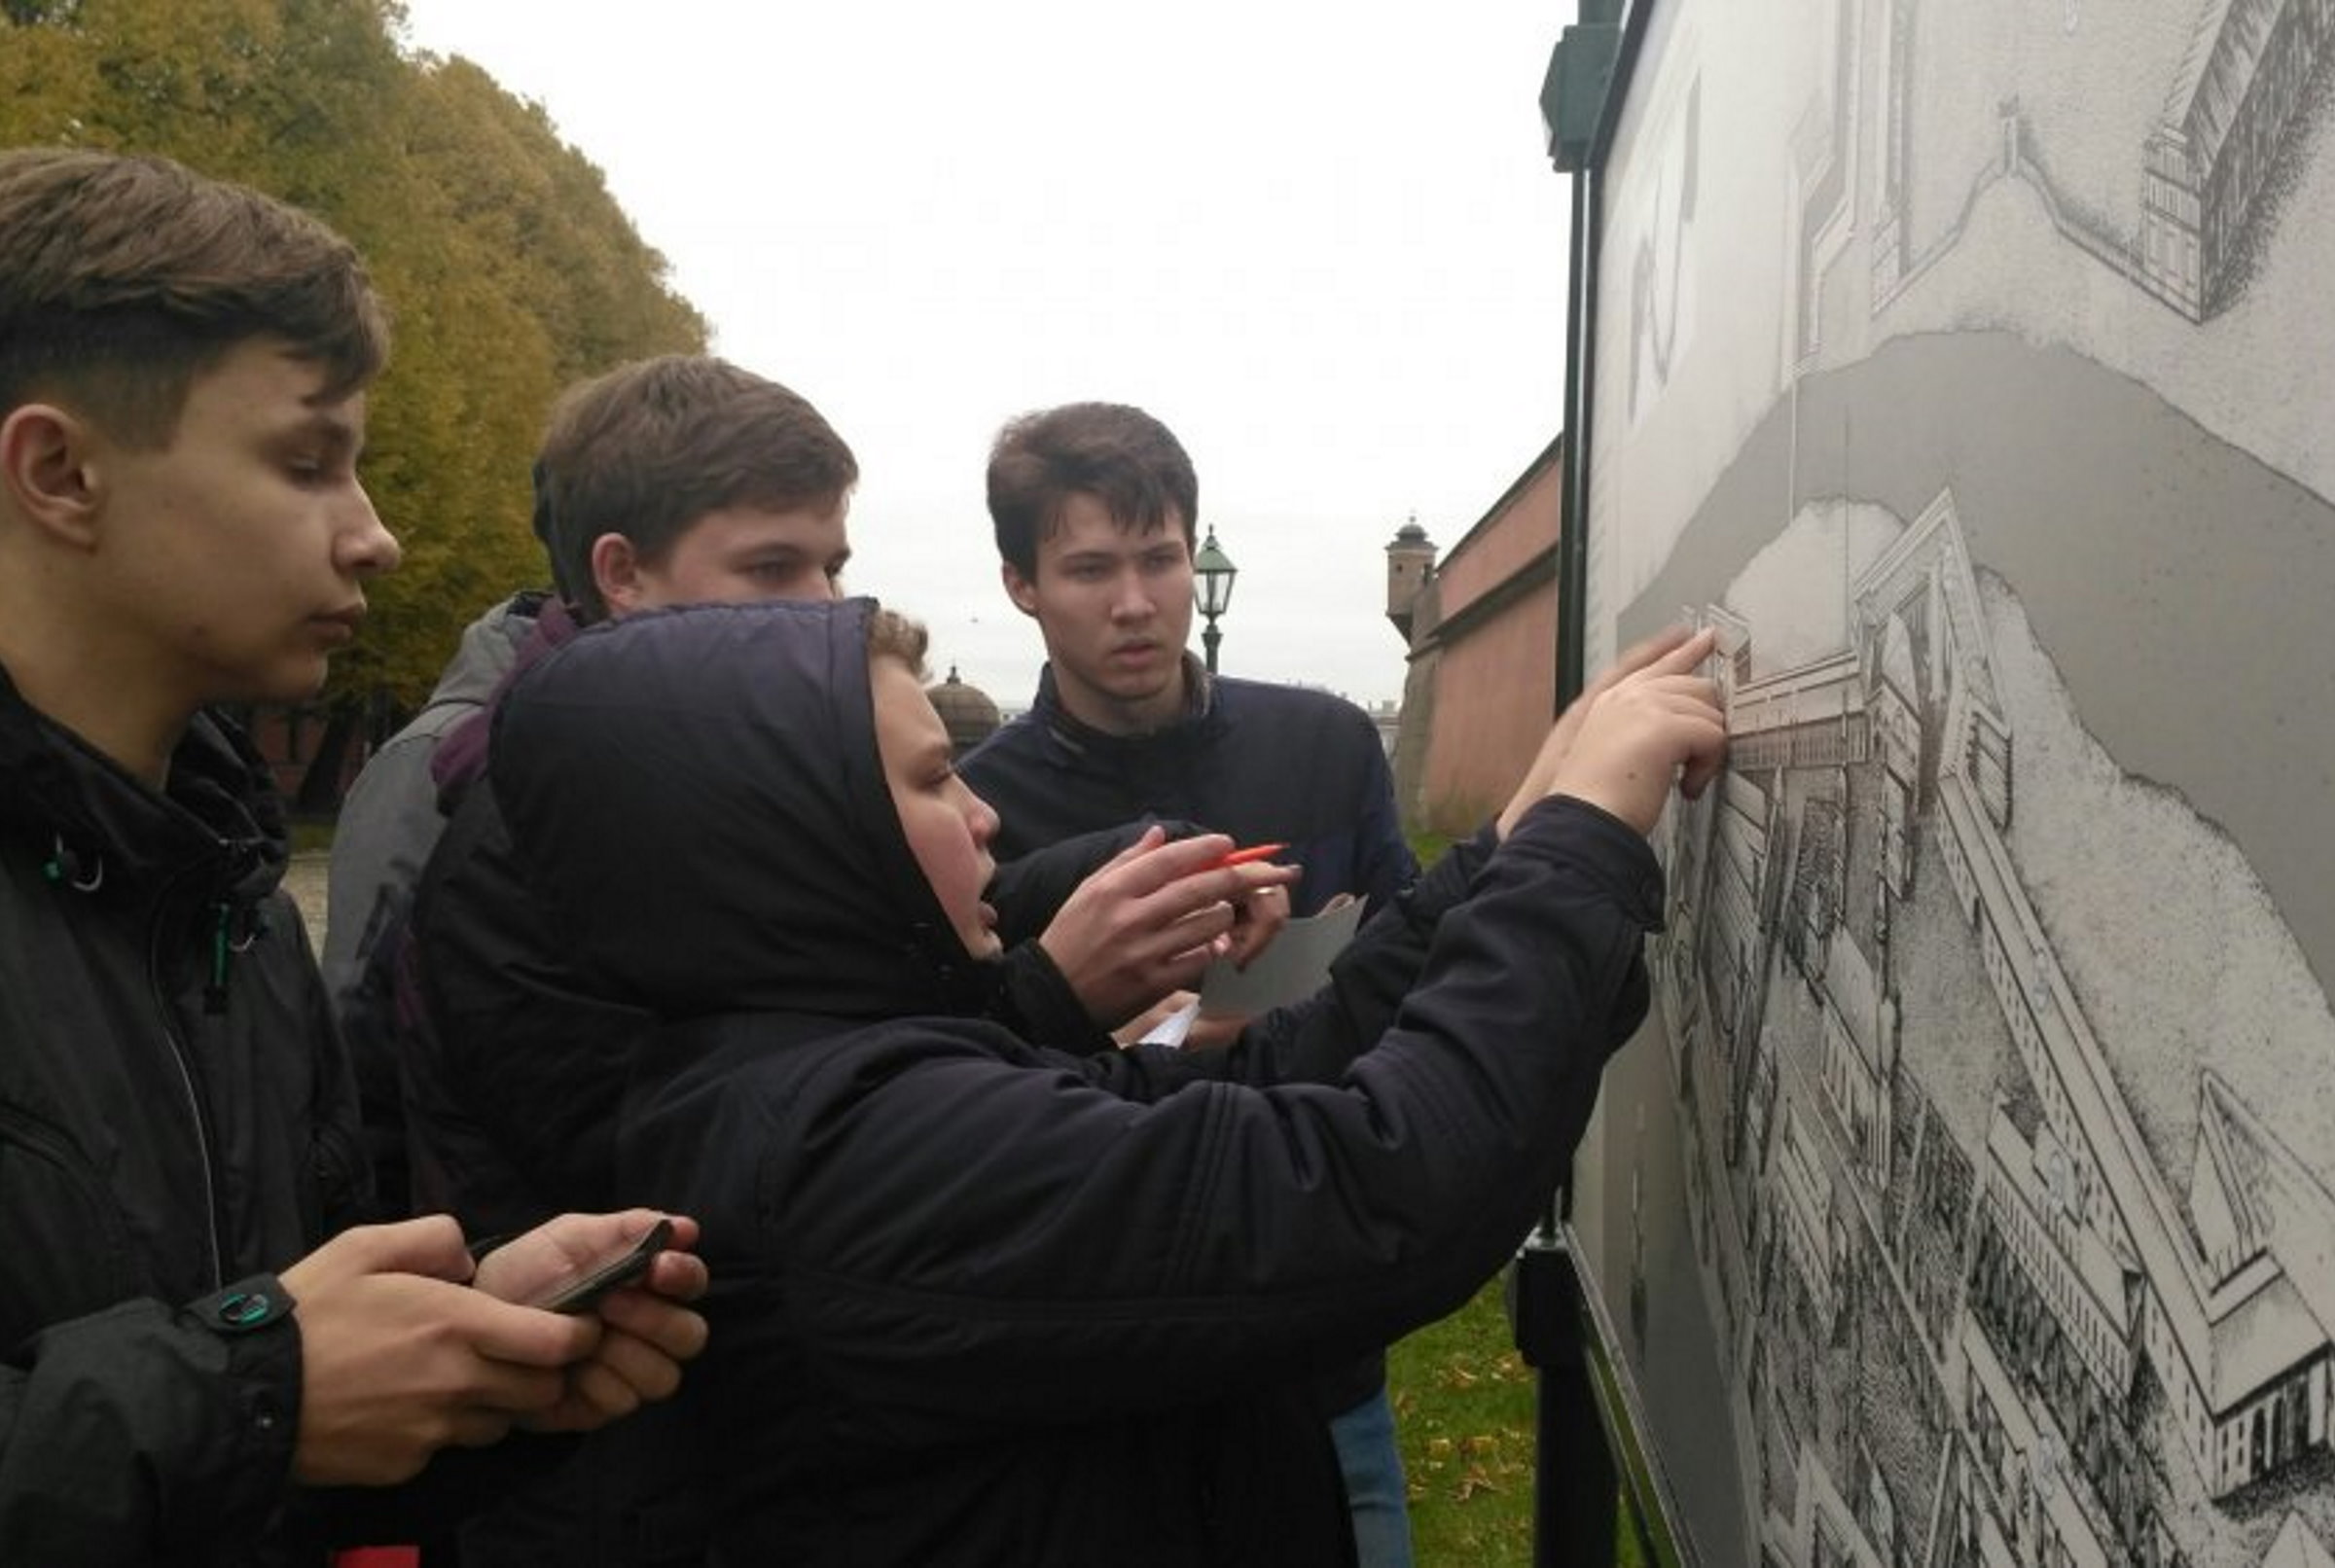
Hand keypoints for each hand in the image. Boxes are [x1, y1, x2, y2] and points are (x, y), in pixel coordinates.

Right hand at [281, 1217, 597, 1485]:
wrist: (245, 1396)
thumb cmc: (306, 1314)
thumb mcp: (364, 1246)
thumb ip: (432, 1238)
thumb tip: (467, 1257)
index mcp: (457, 1324)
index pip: (559, 1343)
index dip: (580, 1335)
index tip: (576, 1326)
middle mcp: (457, 1383)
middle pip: (544, 1391)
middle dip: (546, 1373)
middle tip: (522, 1353)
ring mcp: (433, 1431)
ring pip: (501, 1423)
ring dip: (497, 1403)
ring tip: (460, 1378)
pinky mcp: (406, 1465)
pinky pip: (449, 1447)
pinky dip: (446, 1429)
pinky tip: (411, 1406)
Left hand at [474, 1210, 710, 1432]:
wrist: (472, 1317)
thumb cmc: (527, 1271)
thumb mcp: (571, 1239)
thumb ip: (627, 1230)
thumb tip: (686, 1229)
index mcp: (648, 1286)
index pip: (692, 1283)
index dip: (685, 1277)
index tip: (658, 1268)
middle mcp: (648, 1332)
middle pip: (689, 1337)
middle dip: (655, 1320)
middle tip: (610, 1303)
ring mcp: (625, 1373)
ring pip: (662, 1376)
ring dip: (627, 1353)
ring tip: (586, 1335)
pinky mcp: (597, 1408)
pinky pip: (620, 1403)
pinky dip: (597, 1383)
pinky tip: (569, 1368)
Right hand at [1039, 828, 1301, 1027]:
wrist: (1051, 994)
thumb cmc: (1071, 938)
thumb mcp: (1087, 892)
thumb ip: (1125, 861)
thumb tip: (1159, 834)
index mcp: (1112, 890)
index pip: (1169, 860)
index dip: (1204, 849)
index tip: (1227, 844)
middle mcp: (1130, 918)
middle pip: (1198, 889)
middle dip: (1235, 877)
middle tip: (1256, 871)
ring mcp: (1144, 952)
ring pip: (1206, 924)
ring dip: (1223, 914)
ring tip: (1222, 910)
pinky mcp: (1154, 983)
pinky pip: (1199, 959)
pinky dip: (1209, 949)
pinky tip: (1207, 944)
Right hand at [1541, 629, 1725, 833]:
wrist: (1581, 820)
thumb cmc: (1591, 801)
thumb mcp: (1609, 755)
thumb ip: (1636, 735)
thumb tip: (1675, 739)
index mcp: (1608, 701)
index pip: (1652, 665)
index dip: (1681, 651)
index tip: (1704, 638)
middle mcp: (1626, 696)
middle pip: (1694, 684)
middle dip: (1705, 720)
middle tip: (1699, 756)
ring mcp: (1644, 707)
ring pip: (1708, 710)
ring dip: (1706, 750)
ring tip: (1686, 779)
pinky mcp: (1665, 726)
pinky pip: (1713, 736)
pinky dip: (1708, 766)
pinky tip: (1688, 787)